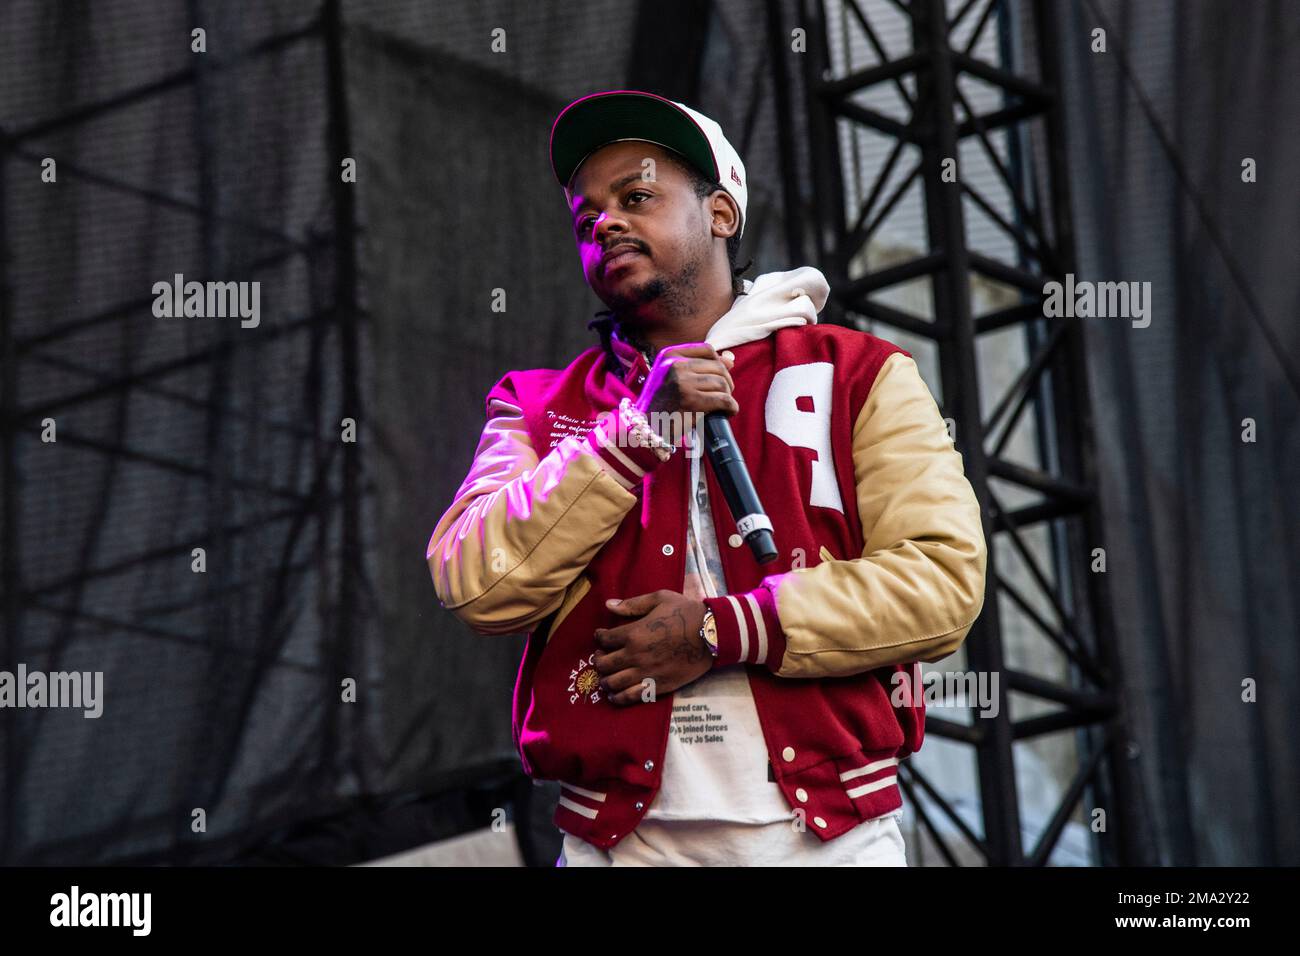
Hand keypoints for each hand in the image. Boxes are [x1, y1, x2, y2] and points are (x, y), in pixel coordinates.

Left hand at [592, 591, 712, 705]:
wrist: (711, 634)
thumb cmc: (686, 613)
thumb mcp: (659, 599)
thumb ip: (632, 604)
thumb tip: (608, 605)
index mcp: (633, 633)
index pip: (604, 640)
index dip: (599, 637)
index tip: (601, 636)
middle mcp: (635, 655)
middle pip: (603, 664)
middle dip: (598, 660)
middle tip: (601, 656)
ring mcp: (645, 673)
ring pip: (612, 683)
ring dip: (605, 680)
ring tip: (606, 677)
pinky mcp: (657, 686)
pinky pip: (630, 696)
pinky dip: (618, 697)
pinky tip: (614, 695)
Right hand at [634, 343, 737, 421]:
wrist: (647, 427)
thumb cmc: (662, 402)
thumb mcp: (673, 376)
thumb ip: (700, 365)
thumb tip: (730, 360)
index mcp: (669, 355)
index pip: (706, 350)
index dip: (718, 363)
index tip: (719, 376)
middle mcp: (675, 366)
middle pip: (718, 367)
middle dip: (726, 382)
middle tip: (724, 395)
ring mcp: (683, 383)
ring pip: (722, 384)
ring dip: (728, 396)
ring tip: (723, 406)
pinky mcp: (692, 402)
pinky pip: (723, 400)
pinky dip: (731, 407)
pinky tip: (728, 412)